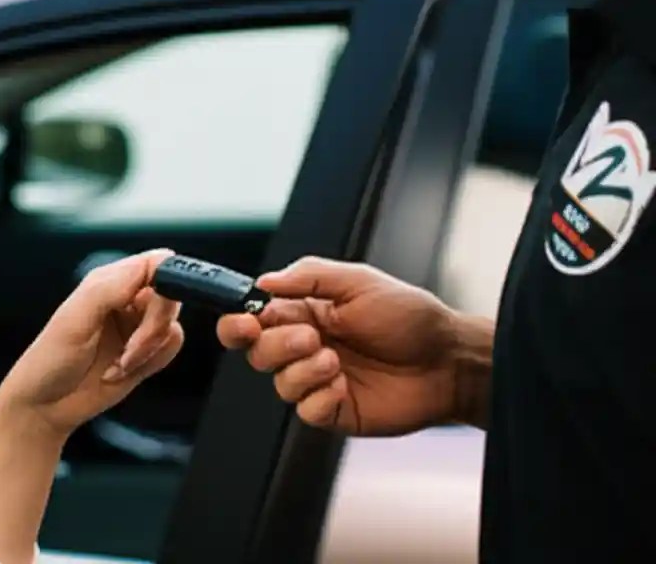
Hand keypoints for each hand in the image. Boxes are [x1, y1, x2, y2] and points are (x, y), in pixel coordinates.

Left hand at [0, 249, 184, 438]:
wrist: (44, 405)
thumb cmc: (48, 360)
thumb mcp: (73, 319)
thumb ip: (109, 289)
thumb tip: (145, 269)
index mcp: (109, 282)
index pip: (156, 263)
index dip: (167, 279)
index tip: (156, 307)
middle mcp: (126, 301)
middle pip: (171, 297)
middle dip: (155, 327)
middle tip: (130, 348)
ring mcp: (136, 328)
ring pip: (172, 327)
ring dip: (149, 350)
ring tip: (119, 363)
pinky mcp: (144, 354)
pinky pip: (170, 349)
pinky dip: (151, 363)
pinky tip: (121, 371)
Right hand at [218, 256, 470, 435]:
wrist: (448, 360)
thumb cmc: (410, 318)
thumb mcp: (359, 281)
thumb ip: (308, 276)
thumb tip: (264, 282)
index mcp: (304, 314)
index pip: (252, 321)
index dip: (238, 324)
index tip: (245, 322)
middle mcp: (305, 349)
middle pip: (257, 353)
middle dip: (275, 345)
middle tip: (310, 337)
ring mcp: (318, 382)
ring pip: (279, 383)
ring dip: (303, 370)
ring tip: (336, 361)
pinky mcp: (333, 410)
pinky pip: (305, 410)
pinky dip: (319, 397)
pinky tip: (344, 385)